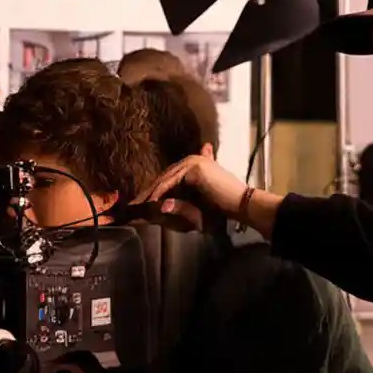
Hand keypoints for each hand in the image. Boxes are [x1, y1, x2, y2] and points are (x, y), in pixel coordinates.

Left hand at [132, 154, 250, 230]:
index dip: (152, 192)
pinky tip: (149, 204)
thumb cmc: (220, 212)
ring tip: (137, 208)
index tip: (138, 205)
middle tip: (132, 207)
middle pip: (162, 178)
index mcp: (192, 167)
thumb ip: (178, 207)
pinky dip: (159, 194)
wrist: (240, 206)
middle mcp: (190, 161)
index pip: (166, 179)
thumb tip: (162, 206)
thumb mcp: (194, 211)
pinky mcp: (194, 166)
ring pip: (164, 180)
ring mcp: (192, 161)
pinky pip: (170, 182)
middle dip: (146, 194)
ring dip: (149, 195)